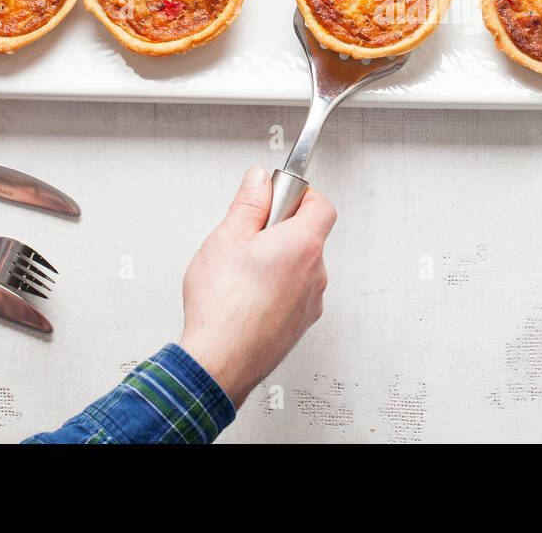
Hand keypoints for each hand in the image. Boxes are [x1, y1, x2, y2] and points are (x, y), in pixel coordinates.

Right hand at [177, 167, 334, 408]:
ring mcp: (310, 302)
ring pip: (299, 268)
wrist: (221, 361)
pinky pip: (293, 295)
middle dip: (280, 230)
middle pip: (308, 236)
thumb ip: (248, 202)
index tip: (279, 195)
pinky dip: (275, 290)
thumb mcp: (227, 237)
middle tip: (249, 236)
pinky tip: (246, 296)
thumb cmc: (224, 306)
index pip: (321, 205)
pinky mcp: (299, 325)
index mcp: (303, 244)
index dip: (301, 195)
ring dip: (276, 262)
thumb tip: (259, 180)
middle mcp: (315, 274)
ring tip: (242, 272)